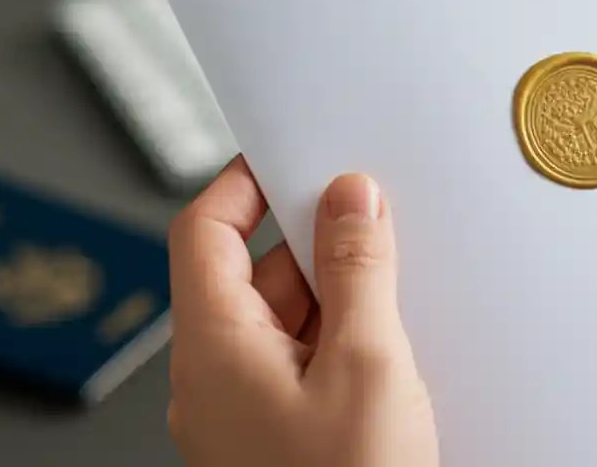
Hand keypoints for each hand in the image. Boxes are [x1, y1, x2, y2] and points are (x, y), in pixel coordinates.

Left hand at [167, 159, 438, 466]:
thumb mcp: (366, 364)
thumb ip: (357, 272)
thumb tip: (350, 201)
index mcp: (213, 350)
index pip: (205, 233)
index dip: (245, 185)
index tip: (291, 160)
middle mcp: (213, 381)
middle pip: (249, 276)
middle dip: (312, 243)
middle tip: (369, 223)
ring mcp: (240, 413)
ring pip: (280, 322)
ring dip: (333, 298)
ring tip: (391, 299)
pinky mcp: (273, 436)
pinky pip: (297, 364)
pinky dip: (337, 342)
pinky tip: (386, 350)